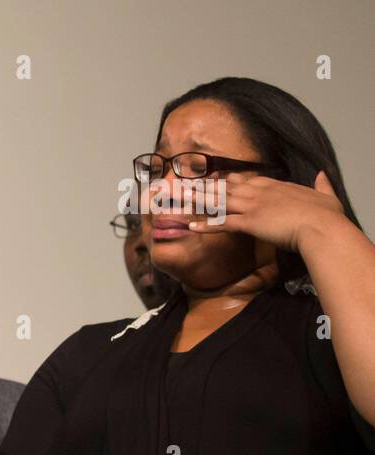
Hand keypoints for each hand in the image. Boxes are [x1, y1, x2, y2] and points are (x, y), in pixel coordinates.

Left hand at [190, 171, 348, 252]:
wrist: (322, 226)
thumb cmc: (326, 215)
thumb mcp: (326, 196)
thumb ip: (322, 185)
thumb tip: (322, 174)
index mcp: (276, 186)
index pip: (248, 180)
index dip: (231, 180)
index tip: (219, 178)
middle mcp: (261, 193)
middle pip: (227, 188)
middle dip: (205, 187)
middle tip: (186, 185)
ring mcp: (253, 207)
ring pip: (220, 202)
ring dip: (198, 201)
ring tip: (180, 199)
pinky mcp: (250, 222)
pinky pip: (223, 223)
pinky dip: (206, 225)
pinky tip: (192, 226)